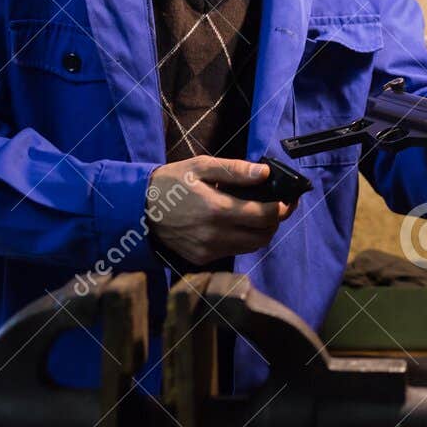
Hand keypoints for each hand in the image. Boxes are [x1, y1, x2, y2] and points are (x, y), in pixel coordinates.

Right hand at [146, 156, 293, 264]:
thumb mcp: (201, 167)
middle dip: (274, 221)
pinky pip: (233, 251)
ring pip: (251, 247)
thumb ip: (236, 170)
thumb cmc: (171, 183)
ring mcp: (208, 250)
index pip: (265, 215)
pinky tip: (235, 224)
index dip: (282, 208)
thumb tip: (265, 173)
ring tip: (257, 215)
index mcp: (217, 210)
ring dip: (260, 232)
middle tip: (275, 207)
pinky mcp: (202, 258)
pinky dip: (242, 240)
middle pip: (263, 235)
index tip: (288, 200)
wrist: (138, 208)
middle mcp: (215, 235)